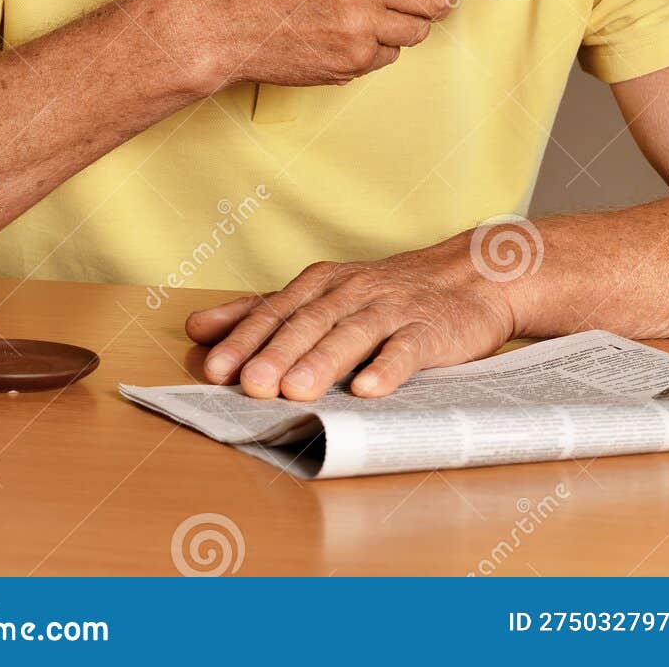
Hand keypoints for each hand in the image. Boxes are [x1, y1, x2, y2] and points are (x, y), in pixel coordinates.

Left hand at [184, 232, 521, 399]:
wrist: (470, 276)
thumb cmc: (385, 294)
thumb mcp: (322, 294)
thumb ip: (262, 312)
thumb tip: (198, 328)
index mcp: (322, 284)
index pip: (276, 311)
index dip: (245, 339)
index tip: (215, 369)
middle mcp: (353, 291)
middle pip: (310, 322)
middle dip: (278, 353)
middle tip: (251, 386)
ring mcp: (393, 309)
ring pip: (353, 334)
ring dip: (324, 362)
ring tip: (297, 392)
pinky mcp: (430, 330)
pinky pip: (407, 349)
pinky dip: (388, 367)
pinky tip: (369, 390)